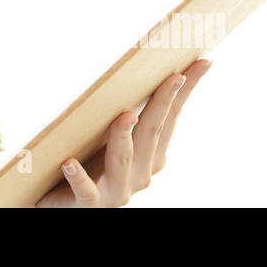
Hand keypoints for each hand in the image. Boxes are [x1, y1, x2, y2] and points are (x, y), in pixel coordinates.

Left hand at [33, 58, 212, 207]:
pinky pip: (85, 190)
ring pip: (122, 159)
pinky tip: (69, 163)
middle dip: (163, 104)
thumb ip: (127, 114)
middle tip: (174, 77)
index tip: (201, 63)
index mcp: (150, 157)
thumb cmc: (90, 164)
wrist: (65, 203)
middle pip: (151, 133)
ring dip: (123, 137)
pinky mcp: (88, 203)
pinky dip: (78, 176)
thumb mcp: (111, 137)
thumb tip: (135, 69)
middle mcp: (140, 174)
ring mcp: (116, 190)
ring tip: (126, 116)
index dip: (184, 92)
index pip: (170, 118)